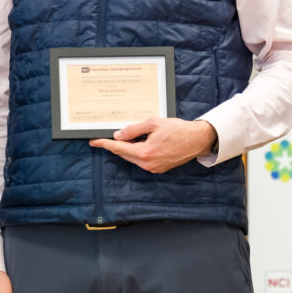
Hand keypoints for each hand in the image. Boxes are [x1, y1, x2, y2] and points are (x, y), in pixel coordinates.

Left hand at [88, 118, 215, 173]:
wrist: (197, 140)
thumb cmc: (178, 130)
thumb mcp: (153, 124)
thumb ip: (134, 130)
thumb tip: (119, 135)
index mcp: (145, 153)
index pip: (119, 148)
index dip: (105, 144)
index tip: (94, 141)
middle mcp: (148, 164)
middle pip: (125, 154)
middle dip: (116, 145)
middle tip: (107, 137)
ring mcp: (154, 168)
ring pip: (133, 157)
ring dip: (128, 148)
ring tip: (127, 138)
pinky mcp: (159, 168)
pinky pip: (142, 160)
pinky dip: (138, 152)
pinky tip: (140, 143)